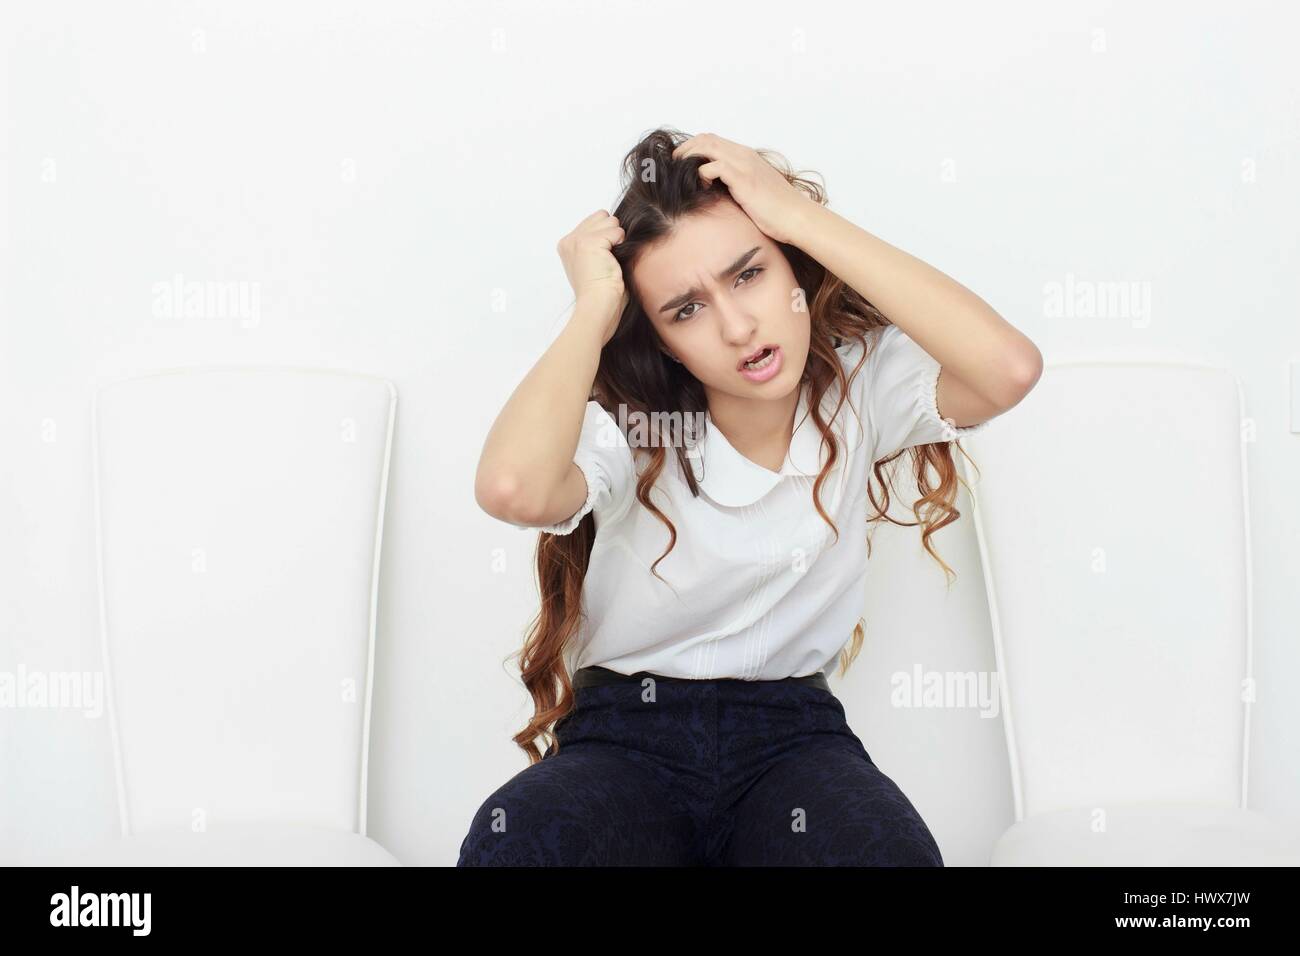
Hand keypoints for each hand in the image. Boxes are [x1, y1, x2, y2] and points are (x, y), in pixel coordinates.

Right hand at [557, 209, 625, 305]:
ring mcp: (578, 239)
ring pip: (611, 221)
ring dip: (617, 240)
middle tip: (609, 259)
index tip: (604, 258)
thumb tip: (615, 229)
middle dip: (612, 234)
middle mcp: (570, 240)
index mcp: (567, 245)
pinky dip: (621, 245)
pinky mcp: (590, 242)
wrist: (598, 305)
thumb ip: (597, 243)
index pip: (595, 220)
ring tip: (611, 260)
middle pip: (603, 216)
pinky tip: (613, 261)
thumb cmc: (600, 292)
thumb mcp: (593, 263)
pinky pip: (617, 232)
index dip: (607, 235)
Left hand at [672, 133, 814, 245]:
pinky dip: (700, 174)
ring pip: (706, 147)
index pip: (714, 141)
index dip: (694, 148)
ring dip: (688, 157)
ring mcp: (743, 164)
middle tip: (672, 165)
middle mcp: (744, 155)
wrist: (796, 217)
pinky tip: (700, 187)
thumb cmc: (778, 211)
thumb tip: (718, 194)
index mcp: (746, 157)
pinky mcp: (742, 178)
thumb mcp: (753, 194)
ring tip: (678, 173)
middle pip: (706, 139)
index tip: (681, 163)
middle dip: (685, 149)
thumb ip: (737, 187)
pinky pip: (711, 167)